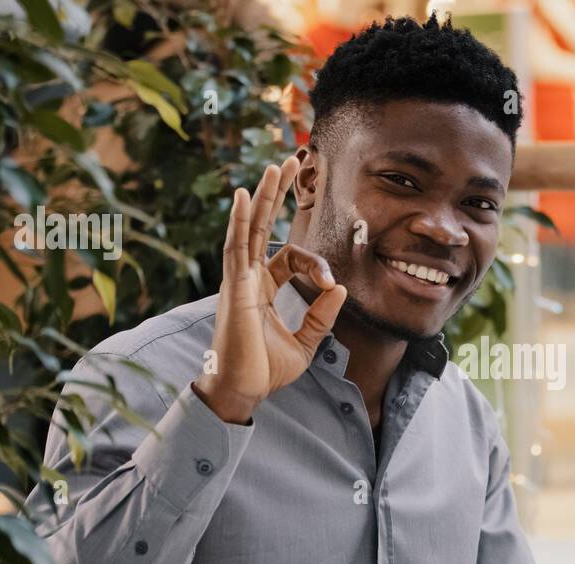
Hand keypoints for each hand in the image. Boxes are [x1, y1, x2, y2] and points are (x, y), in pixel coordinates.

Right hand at [195, 159, 346, 423]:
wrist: (243, 389)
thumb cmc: (266, 370)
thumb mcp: (305, 343)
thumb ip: (322, 317)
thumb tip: (339, 289)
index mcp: (263, 289)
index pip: (289, 258)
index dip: (315, 264)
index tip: (330, 284)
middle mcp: (248, 278)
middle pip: (261, 226)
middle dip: (276, 195)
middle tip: (289, 163)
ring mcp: (238, 280)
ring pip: (249, 228)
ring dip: (263, 196)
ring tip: (274, 167)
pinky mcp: (234, 287)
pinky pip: (236, 247)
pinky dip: (240, 220)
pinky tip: (245, 196)